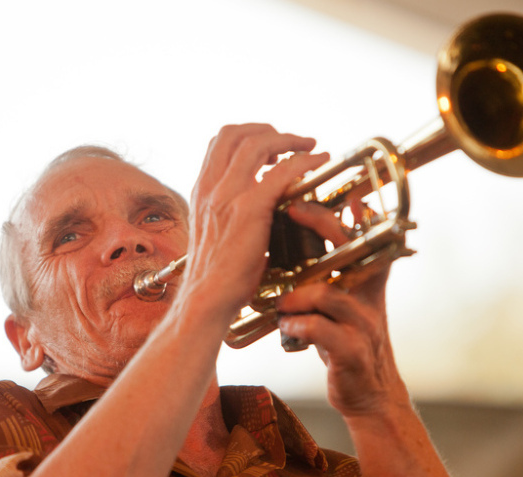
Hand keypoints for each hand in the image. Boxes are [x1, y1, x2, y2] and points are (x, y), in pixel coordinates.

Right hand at [181, 124, 329, 317]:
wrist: (207, 300)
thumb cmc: (216, 279)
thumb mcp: (216, 237)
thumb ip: (231, 217)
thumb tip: (261, 216)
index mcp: (201, 192)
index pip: (218, 143)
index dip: (247, 135)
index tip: (270, 147)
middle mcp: (211, 187)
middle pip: (235, 133)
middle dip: (267, 130)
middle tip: (292, 142)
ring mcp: (228, 196)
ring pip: (258, 143)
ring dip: (288, 139)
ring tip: (309, 147)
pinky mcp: (250, 209)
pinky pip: (283, 172)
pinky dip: (305, 161)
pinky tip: (320, 162)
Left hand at [275, 202, 406, 416]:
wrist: (369, 393)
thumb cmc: (347, 338)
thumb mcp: (346, 298)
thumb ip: (335, 264)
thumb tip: (321, 225)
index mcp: (366, 278)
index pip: (361, 232)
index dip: (343, 207)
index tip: (313, 188)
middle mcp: (368, 294)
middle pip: (352, 248)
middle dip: (322, 225)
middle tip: (291, 211)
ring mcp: (363, 323)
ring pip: (329, 294)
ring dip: (298, 293)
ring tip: (281, 300)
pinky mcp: (352, 351)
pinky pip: (322, 330)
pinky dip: (298, 325)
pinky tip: (287, 327)